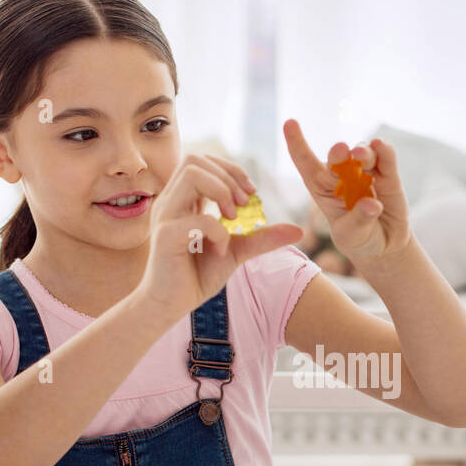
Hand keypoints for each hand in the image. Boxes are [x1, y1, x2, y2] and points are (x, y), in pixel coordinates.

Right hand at [140, 152, 303, 322]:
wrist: (170, 305)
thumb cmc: (197, 276)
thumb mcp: (237, 251)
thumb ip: (262, 237)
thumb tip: (299, 230)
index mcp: (183, 200)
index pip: (203, 161)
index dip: (231, 170)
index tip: (250, 194)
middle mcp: (171, 202)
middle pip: (195, 159)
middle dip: (228, 177)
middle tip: (243, 206)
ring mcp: (165, 217)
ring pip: (192, 174)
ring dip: (221, 191)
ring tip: (232, 219)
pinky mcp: (166, 236)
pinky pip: (199, 219)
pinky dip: (218, 231)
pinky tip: (221, 250)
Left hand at [282, 119, 411, 269]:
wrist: (385, 244)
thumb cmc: (360, 238)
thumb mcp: (353, 235)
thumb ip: (360, 220)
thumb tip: (371, 204)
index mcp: (323, 189)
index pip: (306, 164)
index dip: (297, 143)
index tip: (289, 123)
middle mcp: (343, 176)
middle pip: (337, 158)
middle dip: (337, 153)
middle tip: (341, 151)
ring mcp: (366, 172)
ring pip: (363, 154)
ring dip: (363, 152)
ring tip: (361, 156)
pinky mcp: (388, 174)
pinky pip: (386, 157)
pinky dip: (384, 151)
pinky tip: (381, 147)